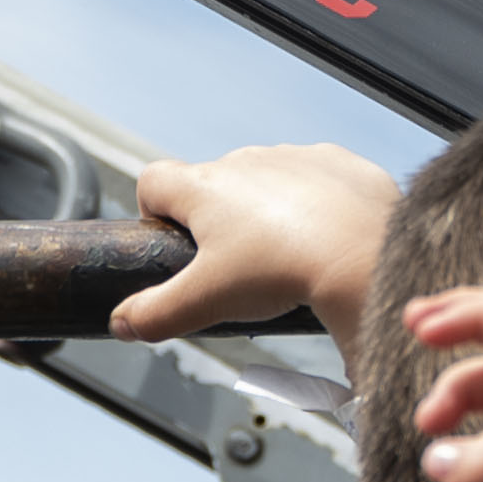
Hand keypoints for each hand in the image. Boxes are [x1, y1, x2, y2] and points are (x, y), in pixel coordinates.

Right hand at [116, 143, 399, 351]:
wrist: (362, 252)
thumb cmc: (279, 271)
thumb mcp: (207, 301)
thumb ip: (157, 314)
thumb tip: (120, 324)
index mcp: (204, 187)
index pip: (153, 181)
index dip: (154, 211)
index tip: (173, 244)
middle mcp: (244, 161)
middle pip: (212, 184)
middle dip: (218, 221)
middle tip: (238, 269)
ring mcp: (294, 156)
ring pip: (266, 180)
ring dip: (267, 209)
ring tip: (287, 256)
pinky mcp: (339, 162)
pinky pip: (316, 177)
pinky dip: (316, 202)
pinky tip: (328, 236)